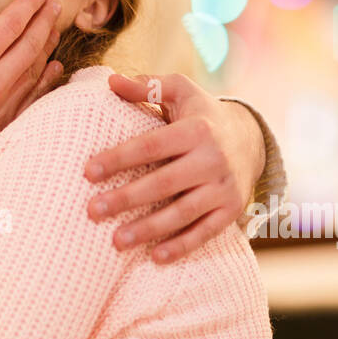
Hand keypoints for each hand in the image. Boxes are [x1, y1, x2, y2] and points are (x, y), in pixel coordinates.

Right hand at [0, 0, 62, 178]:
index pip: (9, 26)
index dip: (26, 5)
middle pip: (30, 45)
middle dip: (44, 20)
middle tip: (55, 3)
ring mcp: (1, 109)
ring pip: (35, 71)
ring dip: (48, 46)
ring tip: (55, 28)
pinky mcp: (2, 128)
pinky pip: (33, 100)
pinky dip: (47, 81)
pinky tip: (54, 69)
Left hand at [84, 73, 265, 262]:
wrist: (249, 138)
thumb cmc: (200, 113)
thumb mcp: (180, 91)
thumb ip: (147, 86)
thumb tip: (110, 81)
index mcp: (197, 129)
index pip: (151, 146)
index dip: (119, 159)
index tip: (88, 172)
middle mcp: (213, 158)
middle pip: (164, 183)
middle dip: (126, 198)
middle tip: (92, 211)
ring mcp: (225, 187)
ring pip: (183, 212)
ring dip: (149, 229)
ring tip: (116, 240)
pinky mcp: (232, 209)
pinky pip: (206, 232)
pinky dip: (182, 246)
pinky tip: (155, 257)